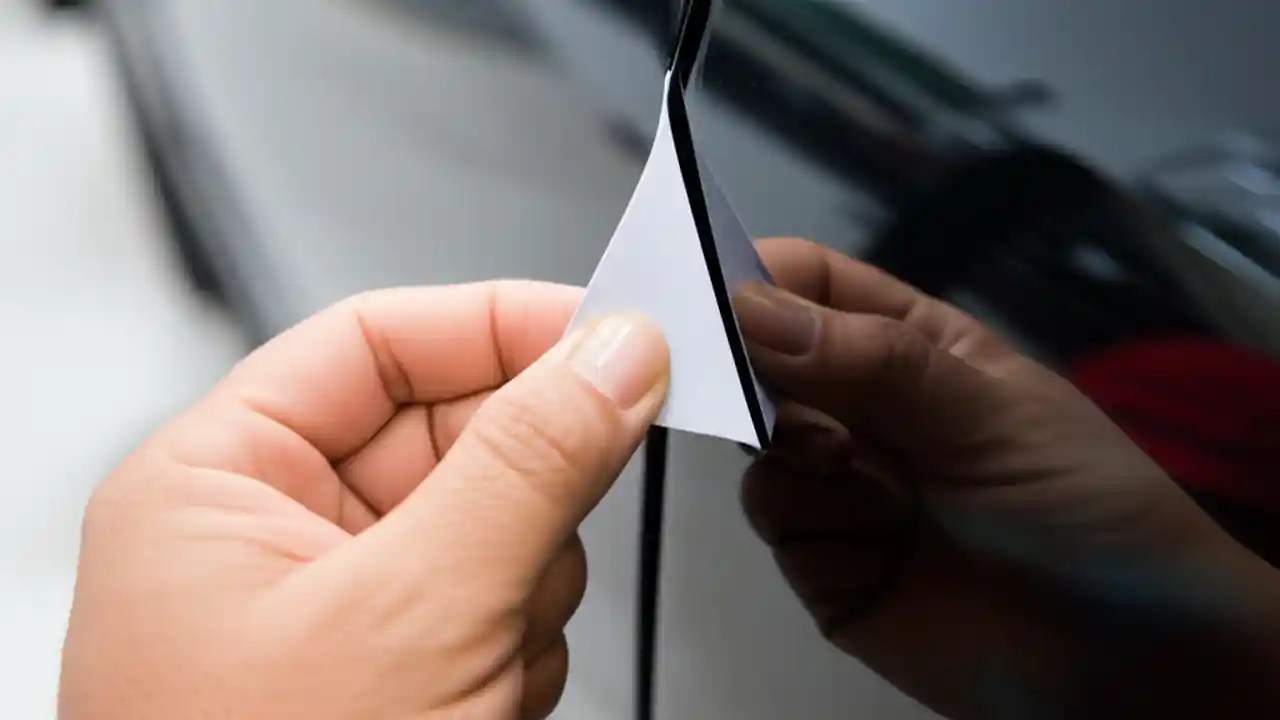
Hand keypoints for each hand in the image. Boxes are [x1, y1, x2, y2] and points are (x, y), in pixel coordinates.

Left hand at [59, 282, 668, 718]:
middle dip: (523, 488)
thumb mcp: (420, 613)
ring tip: (490, 657)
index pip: (378, 339)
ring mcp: (341, 607)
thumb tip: (616, 350)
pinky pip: (504, 598)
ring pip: (496, 518)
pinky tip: (488, 699)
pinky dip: (524, 642)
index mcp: (217, 484)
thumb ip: (530, 464)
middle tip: (562, 522)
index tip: (612, 327)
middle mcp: (272, 536)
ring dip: (528, 581)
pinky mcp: (400, 665)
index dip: (500, 322)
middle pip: (451, 430)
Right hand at [735, 238, 1279, 717]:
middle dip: (753, 370)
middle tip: (742, 375)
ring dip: (797, 457)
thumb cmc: (1083, 509)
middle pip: (768, 365)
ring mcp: (844, 489)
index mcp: (916, 350)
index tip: (706, 285)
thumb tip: (750, 308)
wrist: (1127, 665)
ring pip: (762, 447)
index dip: (763, 278)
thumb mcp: (992, 416)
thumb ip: (874, 364)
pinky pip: (777, 520)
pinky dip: (809, 525)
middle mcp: (867, 412)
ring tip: (861, 479)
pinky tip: (873, 540)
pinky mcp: (826, 565)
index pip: (819, 288)